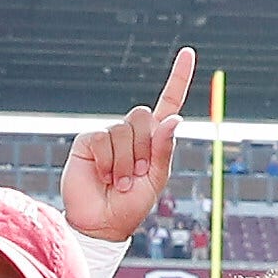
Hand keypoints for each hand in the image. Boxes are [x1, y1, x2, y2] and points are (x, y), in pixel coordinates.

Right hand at [58, 48, 195, 246]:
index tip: (188, 53)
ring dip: (126, 162)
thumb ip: (164, 149)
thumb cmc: (131, 206)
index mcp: (153, 139)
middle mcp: (131, 132)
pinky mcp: (88, 141)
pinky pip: (103, 138)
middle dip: (144, 148)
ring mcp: (109, 135)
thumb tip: (173, 118)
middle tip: (136, 175)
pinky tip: (103, 176)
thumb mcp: (156, 179)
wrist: (101, 224)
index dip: (178, 78)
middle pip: (144, 116)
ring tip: (119, 181)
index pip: (168, 101)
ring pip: (124, 129)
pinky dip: (107, 161)